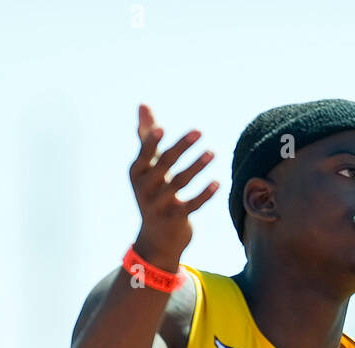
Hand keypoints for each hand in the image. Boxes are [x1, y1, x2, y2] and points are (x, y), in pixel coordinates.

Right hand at [128, 104, 219, 270]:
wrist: (157, 237)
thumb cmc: (153, 191)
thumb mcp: (147, 166)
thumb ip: (146, 136)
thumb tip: (143, 104)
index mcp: (136, 173)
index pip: (144, 153)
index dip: (152, 142)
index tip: (163, 128)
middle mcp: (144, 189)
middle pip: (164, 164)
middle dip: (182, 147)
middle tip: (199, 131)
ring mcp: (159, 205)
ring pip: (180, 183)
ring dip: (198, 166)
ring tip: (213, 152)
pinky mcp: (175, 219)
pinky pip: (192, 205)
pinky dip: (205, 194)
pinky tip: (218, 183)